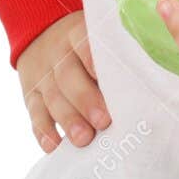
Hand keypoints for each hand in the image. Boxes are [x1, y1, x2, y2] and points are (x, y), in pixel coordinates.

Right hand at [16, 11, 111, 153]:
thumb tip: (147, 76)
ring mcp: (41, 75)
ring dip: (68, 120)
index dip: (96, 63)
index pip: (86, 46)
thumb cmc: (85, 42)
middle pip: (68, 76)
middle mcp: (57, 54)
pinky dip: (43, 131)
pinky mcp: (31, 94)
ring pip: (52, 97)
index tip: (113, 82)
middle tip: (103, 121)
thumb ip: (117, 50)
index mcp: (77, 34)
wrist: (39, 32)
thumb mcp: (96, 34)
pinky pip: (34, 113)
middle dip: (85, 100)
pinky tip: (53, 146)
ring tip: (83, 139)